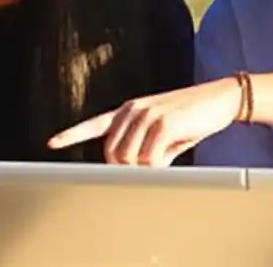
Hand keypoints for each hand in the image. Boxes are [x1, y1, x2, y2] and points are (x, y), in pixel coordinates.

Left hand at [47, 78, 243, 165]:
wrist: (219, 98)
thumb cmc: (191, 119)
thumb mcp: (163, 135)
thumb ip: (144, 149)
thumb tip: (133, 174)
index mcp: (128, 110)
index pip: (94, 124)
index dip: (72, 135)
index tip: (52, 143)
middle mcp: (132, 109)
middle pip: (112, 155)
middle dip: (127, 169)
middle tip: (153, 164)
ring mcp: (146, 114)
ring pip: (129, 160)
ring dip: (147, 167)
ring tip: (168, 151)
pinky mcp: (162, 123)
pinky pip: (150, 159)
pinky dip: (160, 165)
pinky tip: (173, 151)